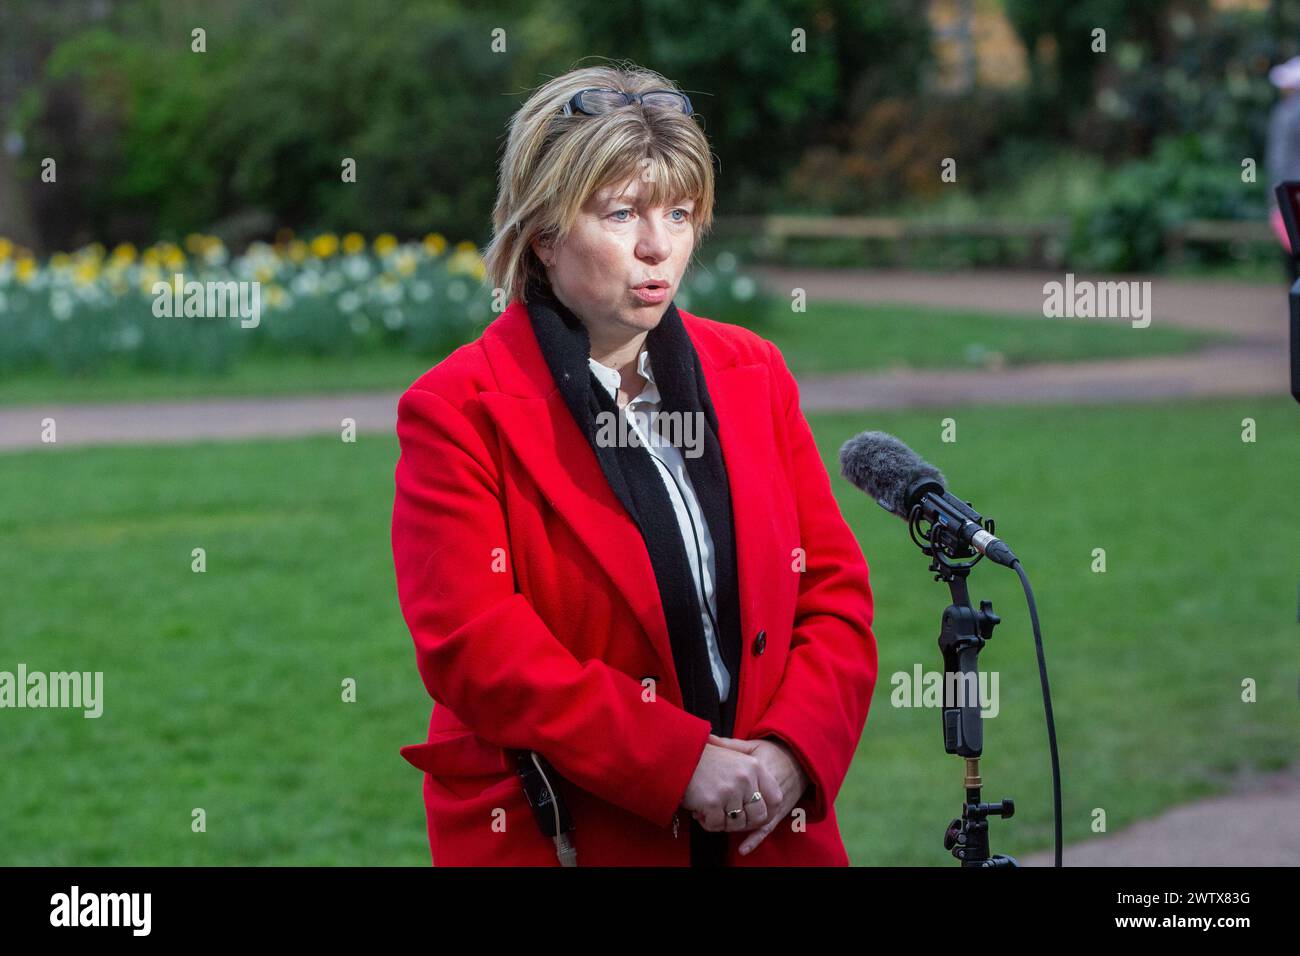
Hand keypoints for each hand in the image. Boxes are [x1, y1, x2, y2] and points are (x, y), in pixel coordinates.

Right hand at [680, 740, 783, 835]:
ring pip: (737, 823)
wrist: (677, 755)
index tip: (753, 815)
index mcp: (755, 767)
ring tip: (710, 809)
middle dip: (744, 822)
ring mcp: (730, 791)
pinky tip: (700, 810)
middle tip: (727, 815)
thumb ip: (753, 779)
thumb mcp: (735, 758)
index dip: (767, 811)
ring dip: (723, 822)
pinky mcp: (713, 803)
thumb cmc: (705, 759)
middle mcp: (746, 778)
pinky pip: (717, 825)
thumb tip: (767, 805)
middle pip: (758, 816)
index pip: (775, 798)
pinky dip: (707, 822)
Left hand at [703, 735, 808, 855]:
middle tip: (703, 814)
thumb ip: (729, 744)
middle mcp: (767, 790)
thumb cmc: (772, 752)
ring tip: (717, 826)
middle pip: (743, 805)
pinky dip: (754, 840)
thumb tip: (707, 736)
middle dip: (724, 812)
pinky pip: (766, 829)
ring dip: (735, 826)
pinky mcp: (779, 814)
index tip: (702, 792)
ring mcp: (774, 804)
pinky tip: (742, 849)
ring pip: (753, 820)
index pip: (736, 784)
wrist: (801, 760)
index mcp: (758, 772)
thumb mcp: (751, 745)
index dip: (718, 791)